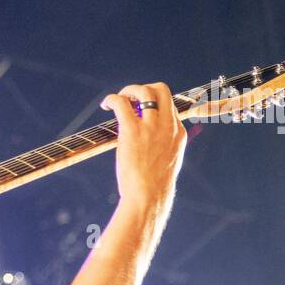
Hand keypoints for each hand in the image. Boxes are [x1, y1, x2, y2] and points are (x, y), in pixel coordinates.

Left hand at [100, 82, 186, 211]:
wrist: (148, 196)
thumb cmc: (153, 187)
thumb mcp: (166, 163)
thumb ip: (162, 149)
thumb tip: (149, 146)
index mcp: (178, 133)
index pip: (170, 107)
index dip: (154, 105)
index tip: (140, 111)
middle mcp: (168, 126)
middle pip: (162, 90)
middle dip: (146, 88)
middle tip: (131, 99)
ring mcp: (152, 127)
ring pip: (144, 92)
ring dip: (130, 90)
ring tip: (119, 99)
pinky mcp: (133, 130)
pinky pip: (122, 104)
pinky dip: (112, 99)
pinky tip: (106, 104)